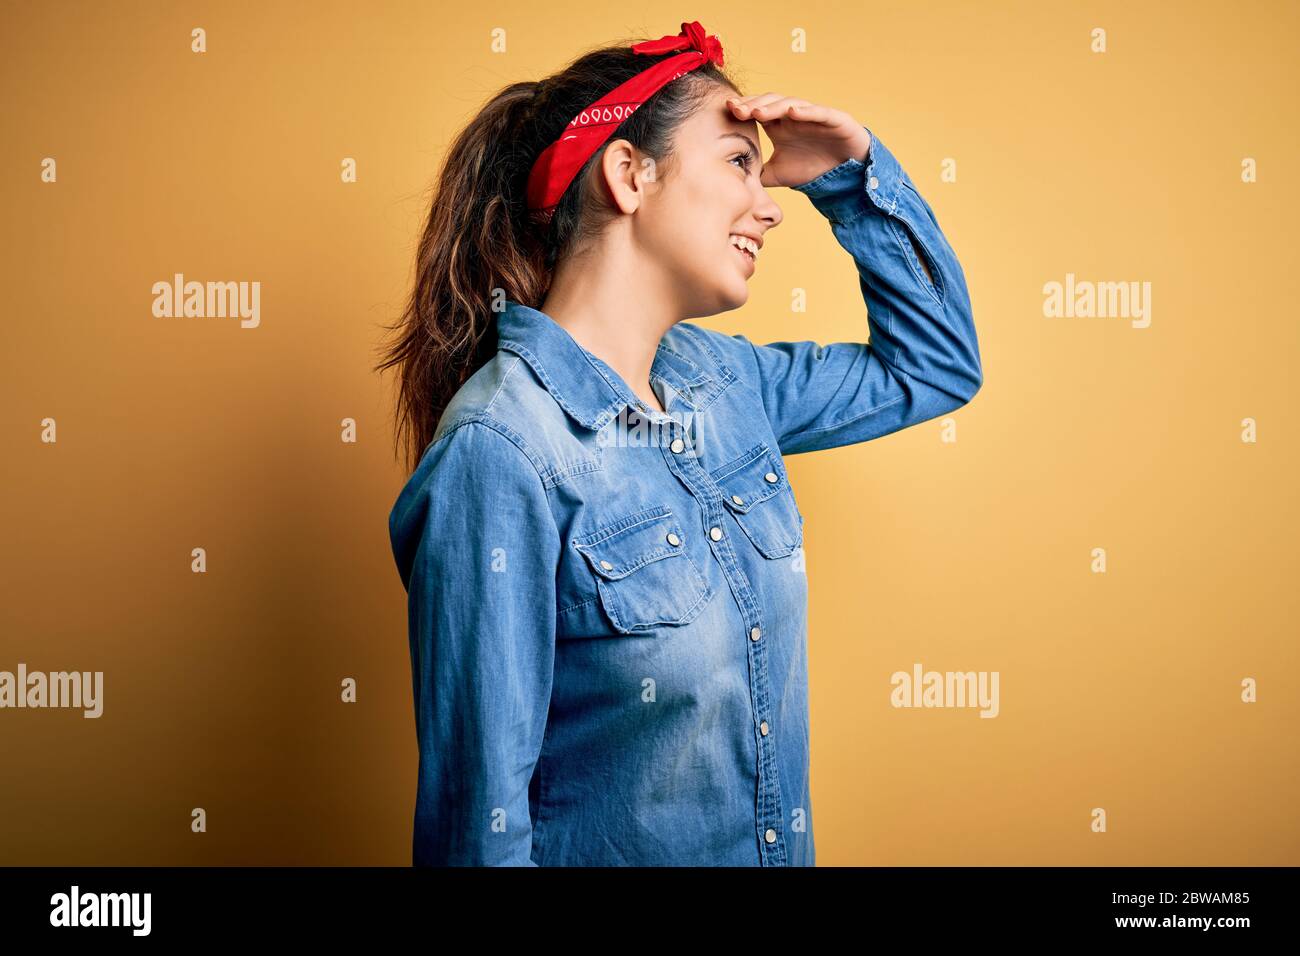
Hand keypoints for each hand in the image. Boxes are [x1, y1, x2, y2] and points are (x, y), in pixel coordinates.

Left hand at [725, 93, 871, 188]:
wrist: (846, 175)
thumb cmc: (812, 168)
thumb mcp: (777, 174)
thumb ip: (757, 173)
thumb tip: (732, 180)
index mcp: (779, 125)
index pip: (758, 111)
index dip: (743, 108)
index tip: (727, 109)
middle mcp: (794, 116)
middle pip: (770, 103)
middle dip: (753, 104)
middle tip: (736, 109)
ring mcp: (813, 115)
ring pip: (791, 104)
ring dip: (774, 106)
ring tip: (758, 111)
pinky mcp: (834, 119)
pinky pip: (819, 112)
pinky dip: (806, 111)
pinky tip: (793, 112)